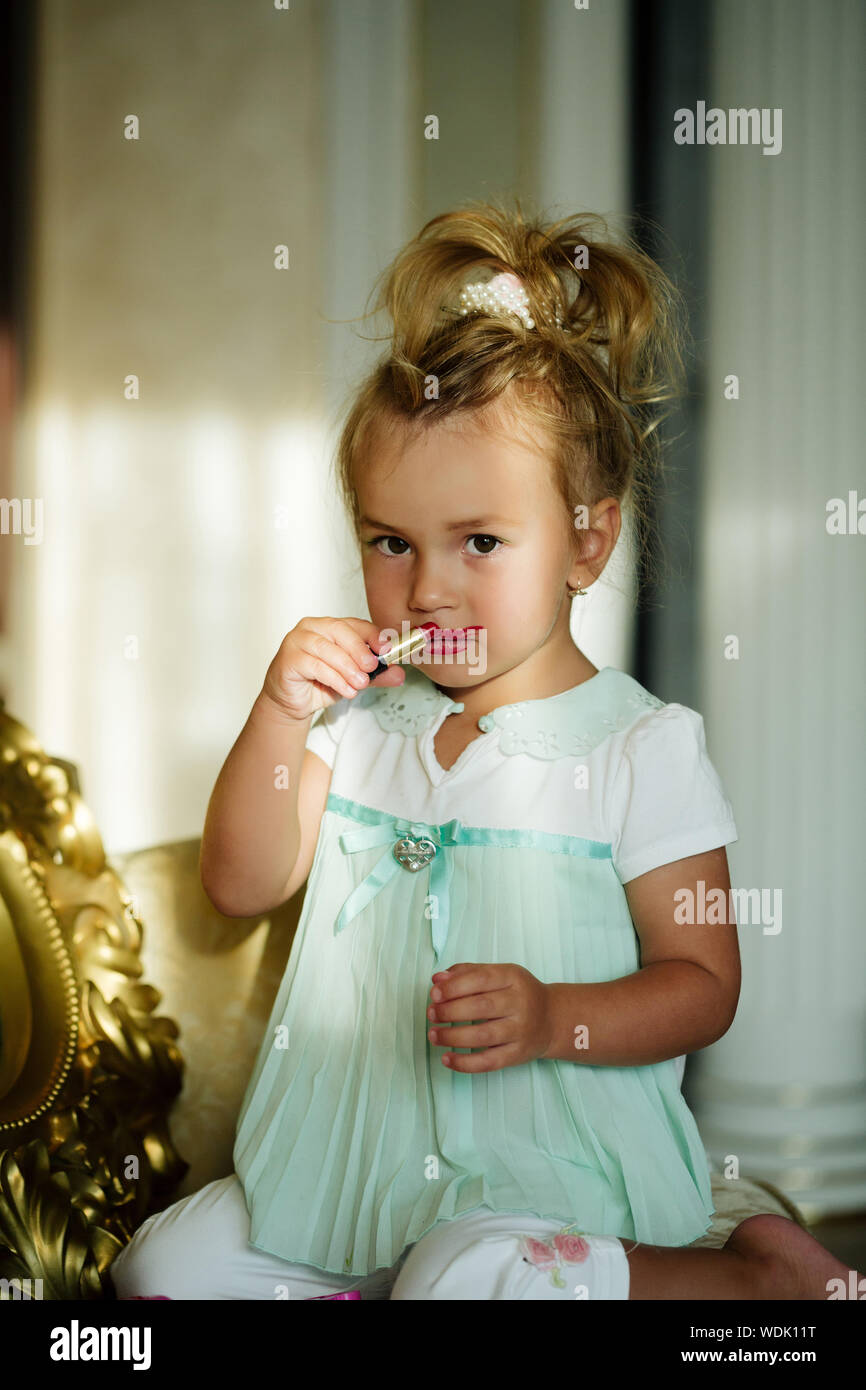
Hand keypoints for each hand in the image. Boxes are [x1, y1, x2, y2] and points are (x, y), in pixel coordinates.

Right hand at [259, 616, 404, 722]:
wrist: (293, 703)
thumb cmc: (319, 683)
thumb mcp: (354, 678)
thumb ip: (376, 674)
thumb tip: (399, 673)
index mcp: (329, 626)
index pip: (355, 624)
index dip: (372, 635)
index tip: (387, 648)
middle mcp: (312, 628)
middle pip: (339, 630)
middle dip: (359, 650)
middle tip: (372, 667)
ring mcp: (297, 641)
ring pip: (327, 648)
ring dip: (347, 668)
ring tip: (360, 684)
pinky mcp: (288, 659)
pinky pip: (314, 665)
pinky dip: (334, 678)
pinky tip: (345, 689)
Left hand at [426, 962, 553, 1072]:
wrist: (553, 1019)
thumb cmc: (518, 993)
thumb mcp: (499, 974)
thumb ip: (468, 973)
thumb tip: (437, 980)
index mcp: (513, 977)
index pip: (480, 979)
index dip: (453, 987)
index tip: (433, 994)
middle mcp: (520, 1003)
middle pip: (480, 1007)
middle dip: (449, 1011)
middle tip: (431, 1014)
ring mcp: (521, 1030)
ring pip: (483, 1036)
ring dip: (452, 1036)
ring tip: (433, 1035)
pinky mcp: (518, 1054)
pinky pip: (489, 1062)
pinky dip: (465, 1063)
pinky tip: (446, 1058)